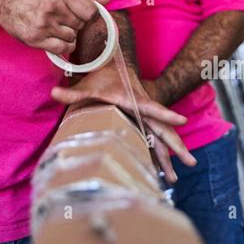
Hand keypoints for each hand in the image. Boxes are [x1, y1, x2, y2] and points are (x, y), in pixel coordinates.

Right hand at [0, 0, 109, 53]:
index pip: (91, 11)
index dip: (90, 13)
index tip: (82, 12)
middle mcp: (52, 8)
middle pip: (81, 24)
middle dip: (77, 22)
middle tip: (64, 16)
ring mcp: (43, 25)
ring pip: (72, 37)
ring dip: (69, 33)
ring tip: (57, 24)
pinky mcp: (34, 39)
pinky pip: (61, 48)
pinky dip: (63, 45)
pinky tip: (56, 36)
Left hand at [51, 62, 196, 181]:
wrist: (115, 65)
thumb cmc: (102, 76)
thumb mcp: (88, 85)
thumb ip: (72, 93)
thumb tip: (52, 93)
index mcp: (133, 100)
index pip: (152, 108)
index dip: (165, 115)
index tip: (182, 121)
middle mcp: (144, 108)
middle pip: (164, 128)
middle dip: (177, 145)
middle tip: (190, 162)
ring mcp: (146, 115)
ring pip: (162, 137)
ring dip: (170, 155)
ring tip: (175, 178)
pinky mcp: (144, 120)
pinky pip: (155, 139)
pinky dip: (161, 153)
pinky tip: (164, 170)